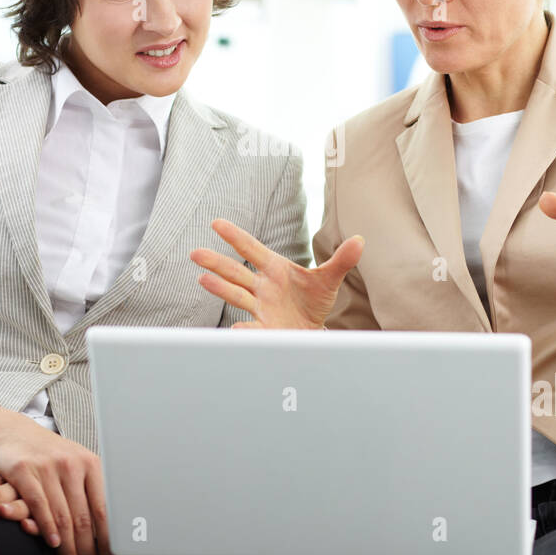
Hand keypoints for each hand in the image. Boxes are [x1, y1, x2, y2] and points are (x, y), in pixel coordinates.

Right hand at [0, 404, 118, 554]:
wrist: (10, 430)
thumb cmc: (46, 455)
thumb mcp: (74, 466)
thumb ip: (89, 492)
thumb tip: (112, 529)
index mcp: (91, 464)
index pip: (104, 509)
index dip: (109, 540)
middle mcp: (72, 464)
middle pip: (84, 518)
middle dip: (89, 553)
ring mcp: (48, 467)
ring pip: (63, 516)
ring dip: (69, 550)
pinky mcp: (24, 470)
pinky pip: (39, 504)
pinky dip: (48, 528)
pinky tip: (54, 545)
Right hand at [190, 219, 364, 328]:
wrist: (313, 330)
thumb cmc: (314, 300)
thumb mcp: (329, 279)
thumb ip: (342, 260)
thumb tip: (360, 240)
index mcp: (275, 269)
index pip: (252, 250)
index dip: (235, 237)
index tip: (217, 223)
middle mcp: (262, 286)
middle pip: (236, 272)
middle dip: (216, 263)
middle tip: (195, 253)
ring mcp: (260, 307)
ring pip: (236, 295)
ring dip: (220, 288)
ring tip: (202, 280)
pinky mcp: (264, 328)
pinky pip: (252, 328)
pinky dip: (244, 330)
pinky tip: (235, 330)